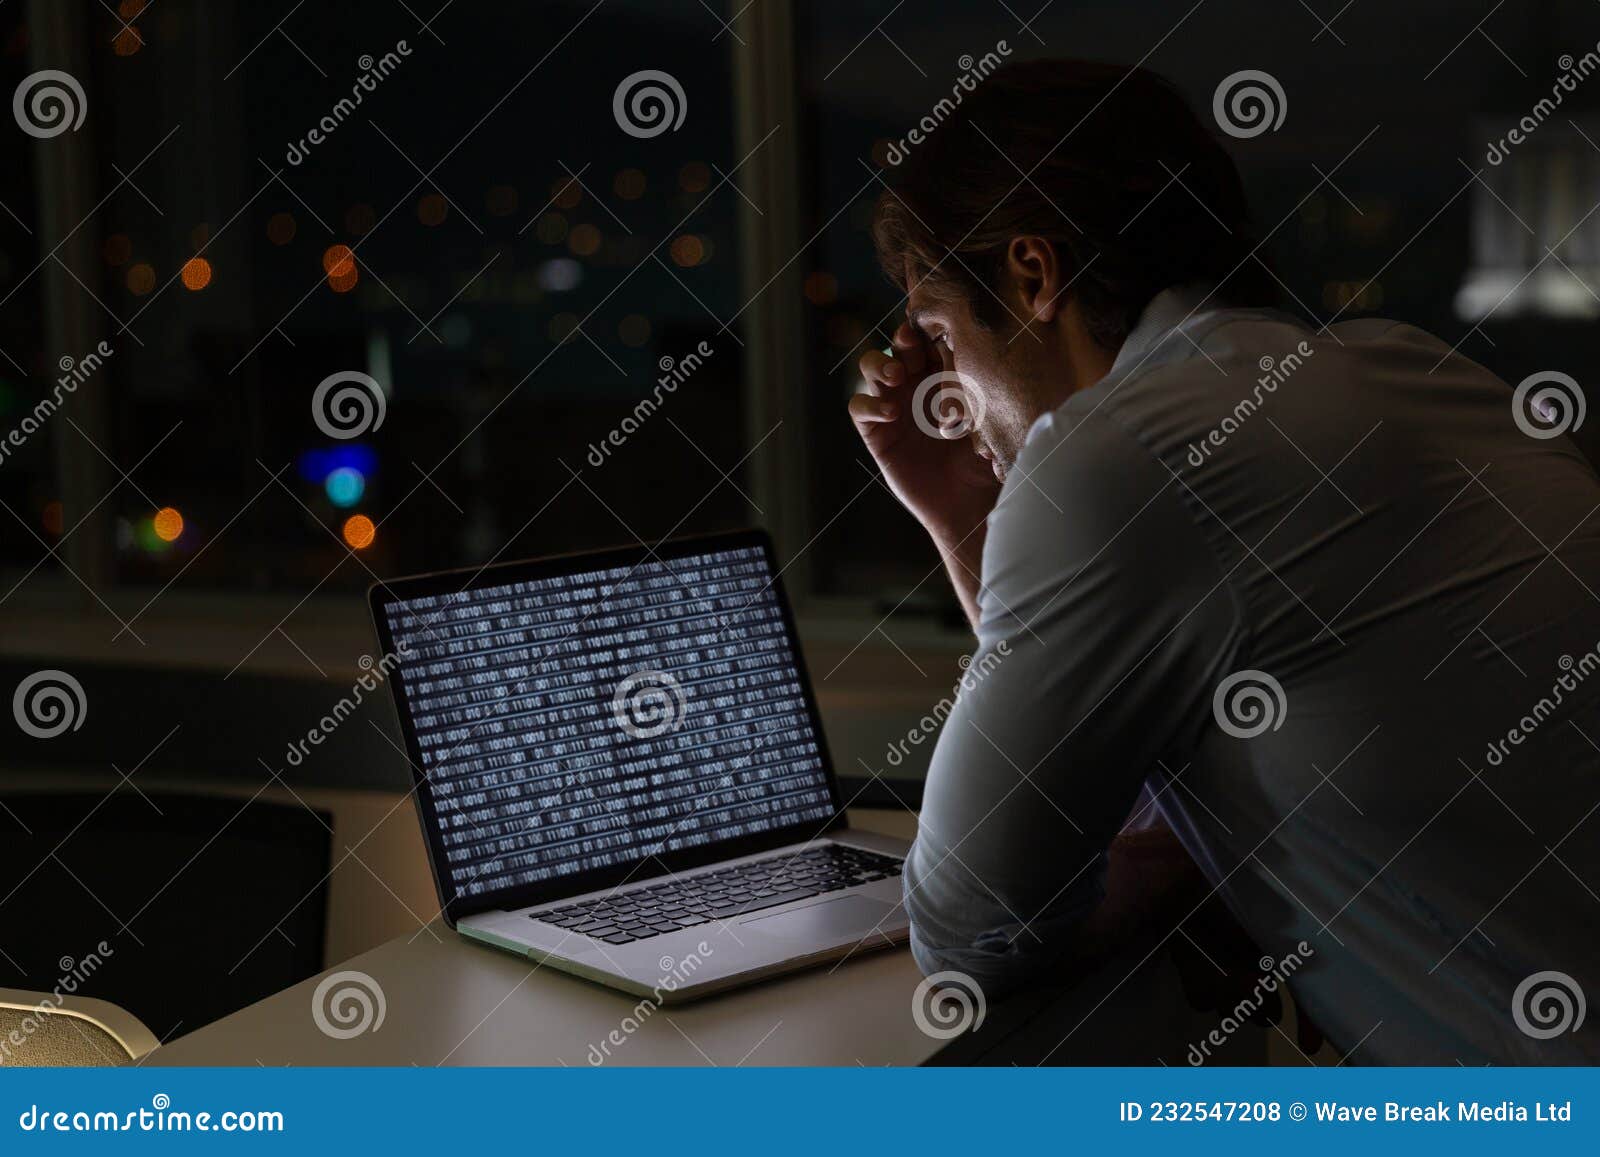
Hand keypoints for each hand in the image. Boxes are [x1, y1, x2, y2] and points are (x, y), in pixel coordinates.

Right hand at [851, 323, 1000, 544]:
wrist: (970, 506)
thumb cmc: (987, 462)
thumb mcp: (990, 419)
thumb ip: (981, 388)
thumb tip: (988, 352)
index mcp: (944, 377)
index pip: (930, 339)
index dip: (929, 328)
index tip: (938, 325)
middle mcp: (916, 387)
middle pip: (898, 346)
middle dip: (902, 339)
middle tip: (911, 343)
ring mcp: (893, 407)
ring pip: (872, 368)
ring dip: (879, 365)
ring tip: (895, 375)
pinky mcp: (877, 434)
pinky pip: (859, 408)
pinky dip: (869, 404)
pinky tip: (891, 413)